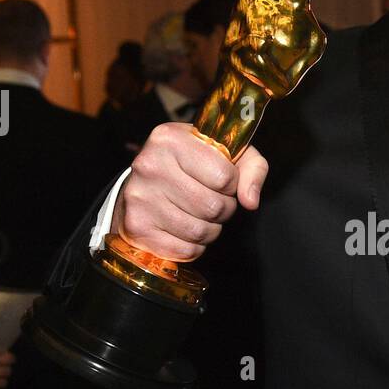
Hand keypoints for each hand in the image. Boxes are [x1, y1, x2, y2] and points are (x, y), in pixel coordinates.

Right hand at [111, 122, 268, 261]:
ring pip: (200, 231)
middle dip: (223, 209)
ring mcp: (140, 197)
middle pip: (213, 206)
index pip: (224, 176)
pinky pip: (185, 250)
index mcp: (171, 139)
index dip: (232, 185)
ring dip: (210, 230)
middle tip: (213, 202)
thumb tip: (250, 201)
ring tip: (201, 216)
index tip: (222, 182)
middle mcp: (150, 165)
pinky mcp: (137, 227)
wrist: (142, 184)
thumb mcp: (224, 153)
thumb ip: (252, 168)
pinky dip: (194, 247)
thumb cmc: (189, 166)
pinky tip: (186, 231)